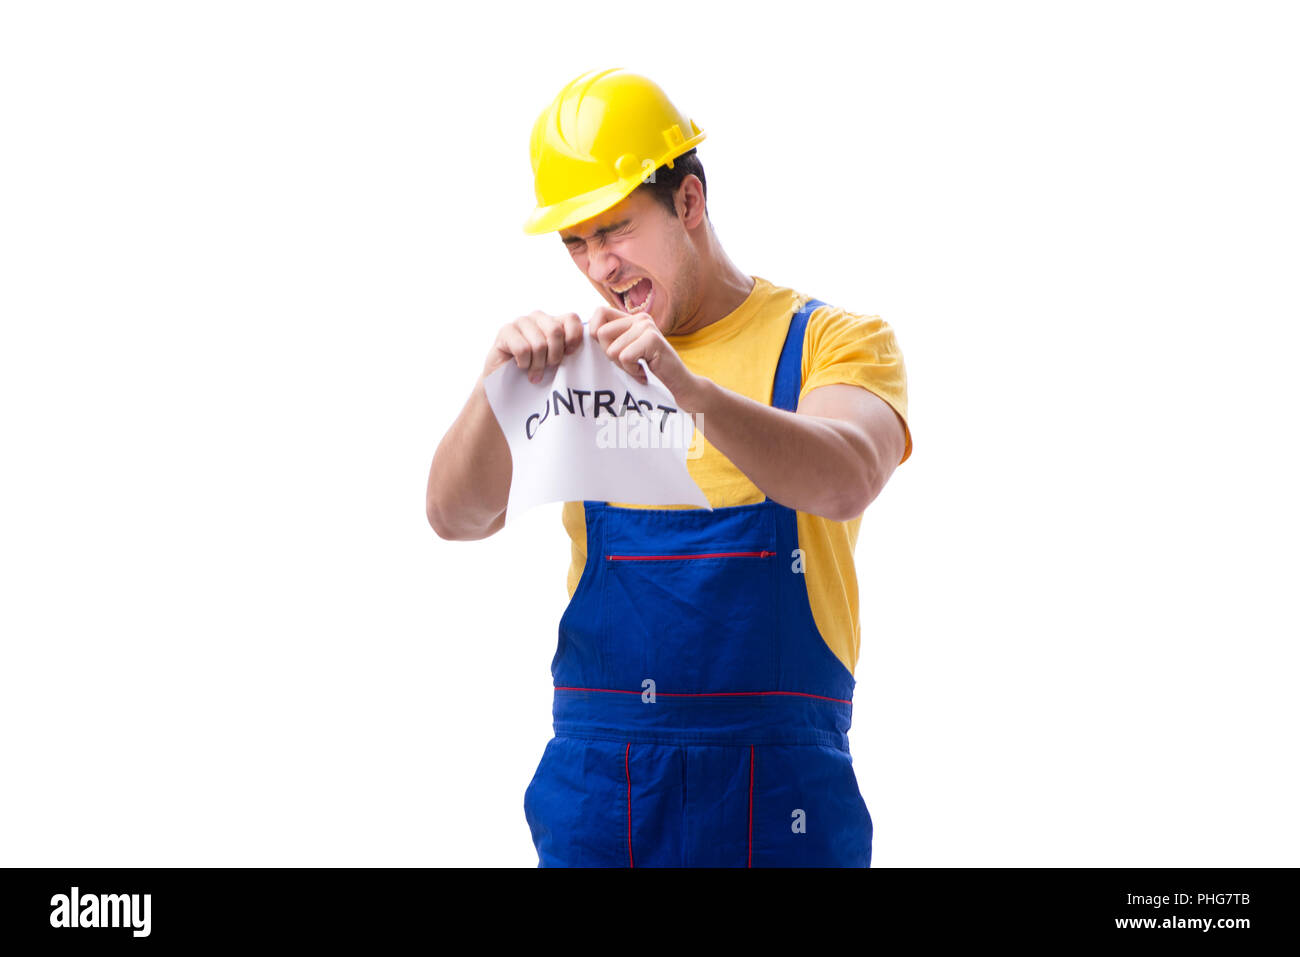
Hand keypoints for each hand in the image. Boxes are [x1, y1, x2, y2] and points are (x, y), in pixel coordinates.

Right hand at [482, 311, 584, 383]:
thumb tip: (585, 343)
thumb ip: (570, 349)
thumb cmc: (537, 371)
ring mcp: (520, 322)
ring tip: (534, 372)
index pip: (571, 319)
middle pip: (555, 332)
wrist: (508, 384)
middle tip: (548, 368)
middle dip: (554, 356)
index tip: (569, 355)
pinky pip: (523, 349)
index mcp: (554, 321)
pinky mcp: (505, 331)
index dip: (573, 339)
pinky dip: (524, 364)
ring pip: (538, 344)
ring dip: (538, 365)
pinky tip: (521, 366)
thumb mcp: (558, 360)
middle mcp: (538, 317)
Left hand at [587, 305, 705, 410]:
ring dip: (623, 366)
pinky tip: (644, 371)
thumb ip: (610, 339)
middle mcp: (640, 318)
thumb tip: (587, 332)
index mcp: (632, 318)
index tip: (611, 350)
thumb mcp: (626, 350)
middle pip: (601, 334)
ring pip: (612, 350)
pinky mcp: (652, 340)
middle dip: (610, 355)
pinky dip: (632, 370)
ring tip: (639, 367)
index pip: (599, 312)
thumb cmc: (648, 370)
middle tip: (629, 362)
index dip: (596, 333)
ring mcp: (647, 327)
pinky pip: (625, 357)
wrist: (677, 384)